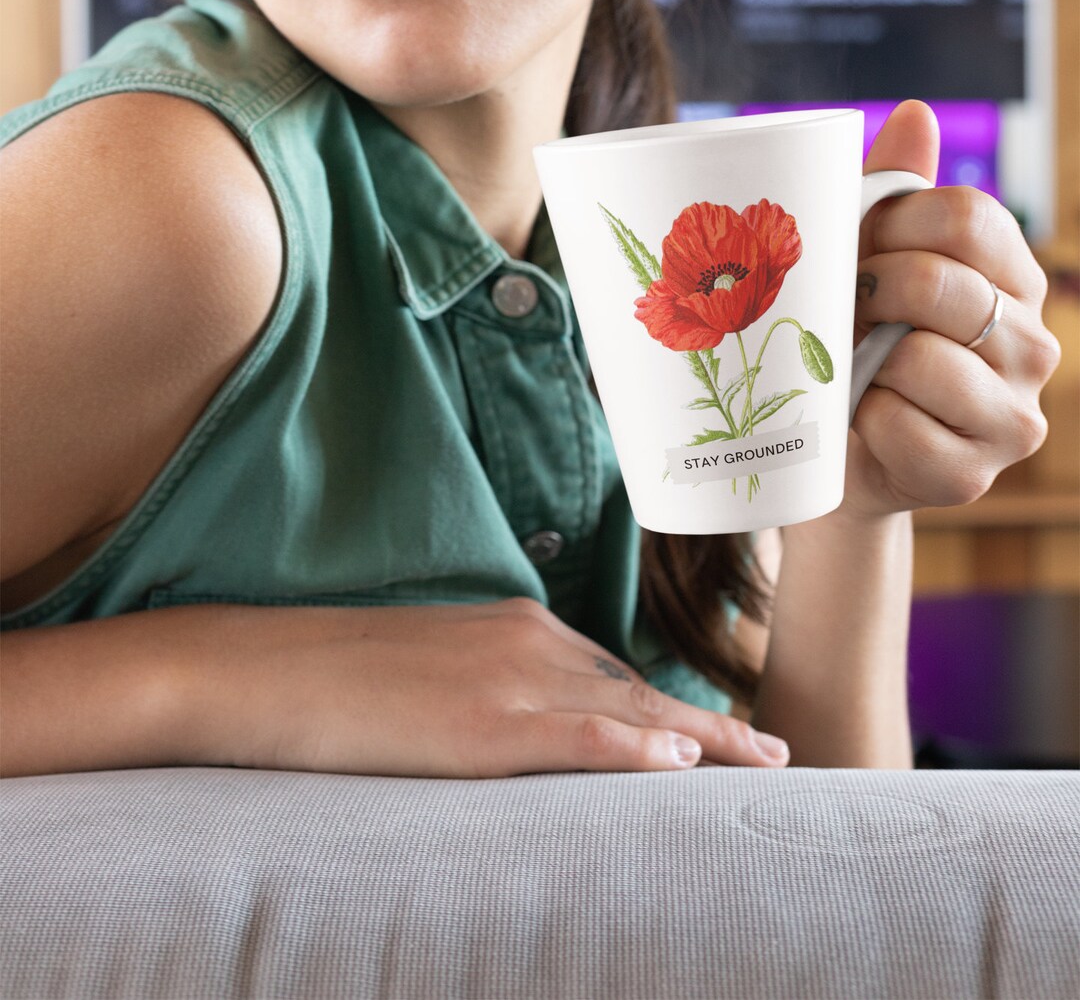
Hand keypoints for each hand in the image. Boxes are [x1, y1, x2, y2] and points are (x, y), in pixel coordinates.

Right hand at [188, 598, 789, 776]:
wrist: (257, 668)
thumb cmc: (333, 677)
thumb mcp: (427, 672)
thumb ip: (487, 686)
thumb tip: (521, 726)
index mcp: (514, 625)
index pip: (614, 673)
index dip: (675, 707)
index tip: (723, 734)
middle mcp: (524, 641)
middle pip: (638, 689)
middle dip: (712, 726)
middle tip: (776, 757)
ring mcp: (504, 680)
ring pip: (627, 708)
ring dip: (704, 739)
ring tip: (765, 767)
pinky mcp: (478, 724)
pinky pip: (574, 735)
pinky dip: (633, 745)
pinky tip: (681, 762)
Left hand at [842, 100, 1060, 521]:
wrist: (834, 453)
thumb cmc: (852, 338)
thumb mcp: (866, 257)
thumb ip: (892, 187)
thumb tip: (915, 112)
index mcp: (1014, 276)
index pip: (967, 215)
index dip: (894, 220)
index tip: (859, 241)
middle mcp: (1034, 344)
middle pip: (939, 282)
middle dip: (868, 288)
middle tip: (845, 306)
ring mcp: (1013, 415)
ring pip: (920, 358)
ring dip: (861, 359)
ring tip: (853, 365)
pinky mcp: (973, 474)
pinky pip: (899, 427)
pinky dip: (861, 422)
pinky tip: (864, 420)